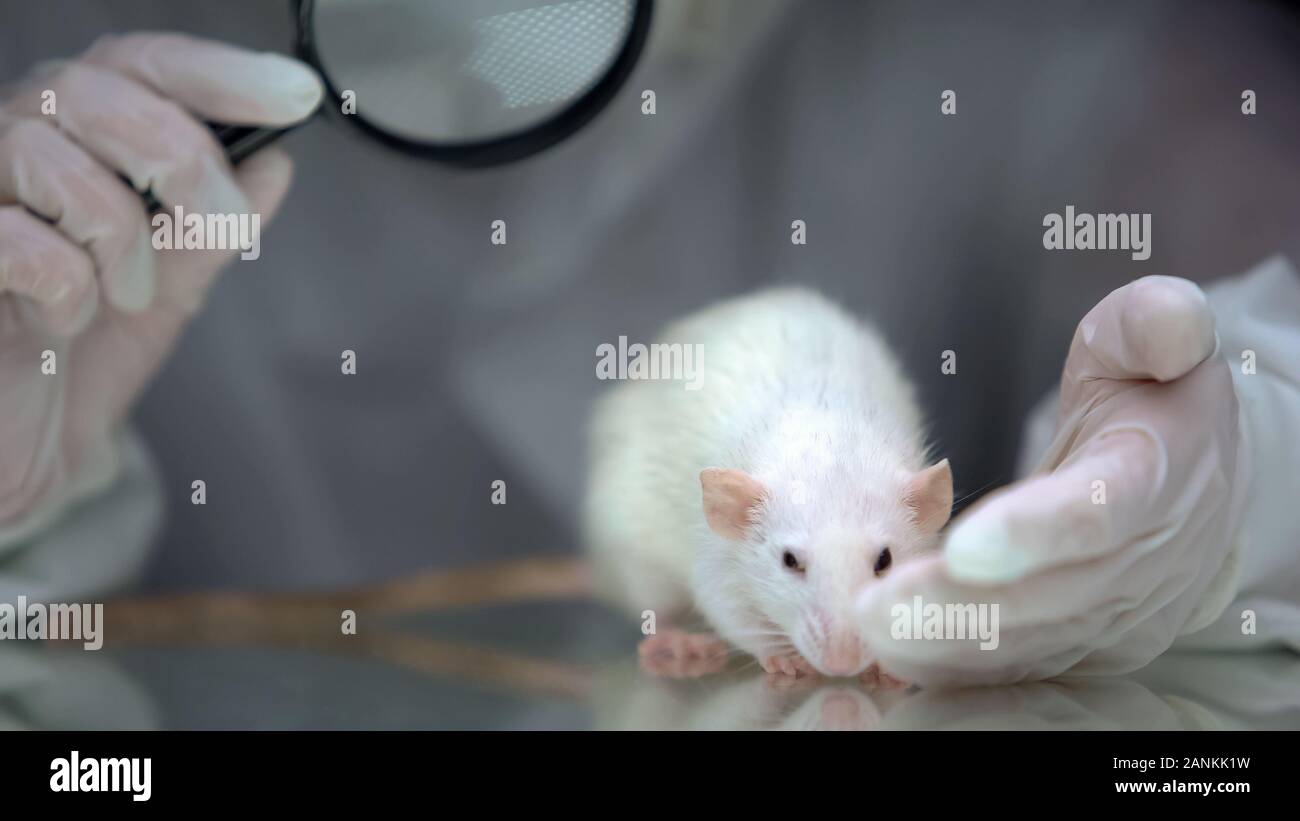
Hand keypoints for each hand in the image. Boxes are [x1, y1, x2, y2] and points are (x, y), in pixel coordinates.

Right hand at [0, 33, 320, 531]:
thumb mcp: (171, 286)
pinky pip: (18, 240)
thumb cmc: (84, 359)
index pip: (137, 64)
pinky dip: (68, 287)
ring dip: (122, 237)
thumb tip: (275, 162)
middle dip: (183, 157)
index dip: (217, 72)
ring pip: (49, 155)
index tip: (294, 95)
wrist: (31, 453)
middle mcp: (11, 148)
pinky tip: (65, 321)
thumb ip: (214, 226)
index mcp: (73, 141)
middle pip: (93, 89)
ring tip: (127, 294)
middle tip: (223, 224)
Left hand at [858, 276, 1247, 685]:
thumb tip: (1167, 324)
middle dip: (959, 604)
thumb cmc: (1150, 396)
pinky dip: (958, 664)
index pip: (1100, 509)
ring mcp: (1119, 611)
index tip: (963, 545)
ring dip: (946, 643)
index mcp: (1160, 475)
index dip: (1034, 532)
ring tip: (868, 630)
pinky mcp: (1089, 641)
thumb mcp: (1150, 341)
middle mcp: (1146, 558)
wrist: (1194, 476)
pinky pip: (1021, 664)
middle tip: (872, 607)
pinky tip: (894, 654)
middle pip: (1050, 592)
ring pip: (1030, 639)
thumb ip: (1153, 324)